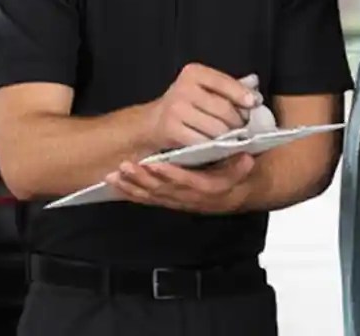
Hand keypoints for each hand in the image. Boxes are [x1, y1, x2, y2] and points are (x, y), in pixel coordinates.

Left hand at [104, 153, 256, 213]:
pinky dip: (130, 192)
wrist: (235, 195)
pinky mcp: (168, 201)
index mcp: (208, 189)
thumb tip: (245, 157)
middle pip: (163, 191)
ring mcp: (177, 201)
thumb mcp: (245, 168)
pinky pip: (147, 199)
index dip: (172, 175)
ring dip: (132, 186)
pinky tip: (115, 184)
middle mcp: (190, 199)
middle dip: (143, 179)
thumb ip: (242, 165)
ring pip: (152, 196)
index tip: (157, 165)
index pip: (188, 183)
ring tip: (114, 175)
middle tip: (126, 166)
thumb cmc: (236, 176)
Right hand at [143, 64, 258, 149]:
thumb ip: (227, 88)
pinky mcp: (171, 129)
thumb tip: (255, 86)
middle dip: (238, 121)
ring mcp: (176, 109)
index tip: (255, 103)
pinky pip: (203, 141)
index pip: (224, 82)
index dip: (241, 93)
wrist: (151, 123)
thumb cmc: (184, 105)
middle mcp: (183, 87)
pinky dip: (213, 147)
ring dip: (228, 137)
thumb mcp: (203, 89)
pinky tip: (217, 148)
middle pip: (223, 108)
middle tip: (243, 128)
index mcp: (193, 73)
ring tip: (232, 138)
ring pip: (216, 127)